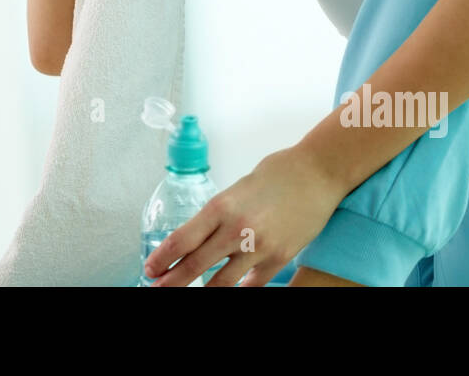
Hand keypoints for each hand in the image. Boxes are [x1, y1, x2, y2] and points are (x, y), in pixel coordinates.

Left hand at [143, 146, 344, 286]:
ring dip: (201, 292)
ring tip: (188, 294)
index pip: (181, 240)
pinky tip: (228, 290)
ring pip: (221, 283)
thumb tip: (199, 237)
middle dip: (172, 282)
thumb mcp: (237, 189)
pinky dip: (238, 288)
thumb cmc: (277, 174)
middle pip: (194, 265)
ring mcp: (259, 247)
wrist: (318, 173)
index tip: (150, 269)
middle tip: (157, 288)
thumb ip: (219, 214)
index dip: (162, 258)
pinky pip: (251, 284)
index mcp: (221, 207)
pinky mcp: (280, 258)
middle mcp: (236, 229)